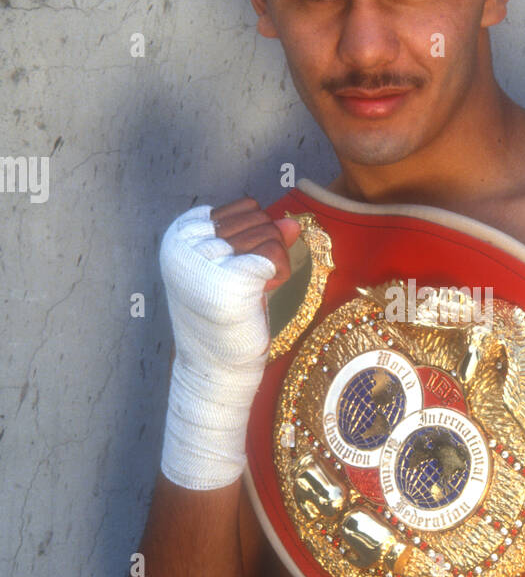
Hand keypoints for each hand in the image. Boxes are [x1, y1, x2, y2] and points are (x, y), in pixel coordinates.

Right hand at [158, 199, 300, 489]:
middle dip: (266, 250)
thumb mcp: (238, 266)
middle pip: (259, 219)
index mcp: (178, 233)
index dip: (255, 237)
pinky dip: (279, 275)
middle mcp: (185, 243)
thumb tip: (293, 221)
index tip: (235, 269)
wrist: (215, 369)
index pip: (244, 208)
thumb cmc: (226, 317)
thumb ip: (261, 238)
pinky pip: (276, 257)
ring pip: (271, 236)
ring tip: (250, 292)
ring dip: (273, 265)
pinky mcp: (230, 279)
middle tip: (245, 285)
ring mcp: (205, 260)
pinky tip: (262, 295)